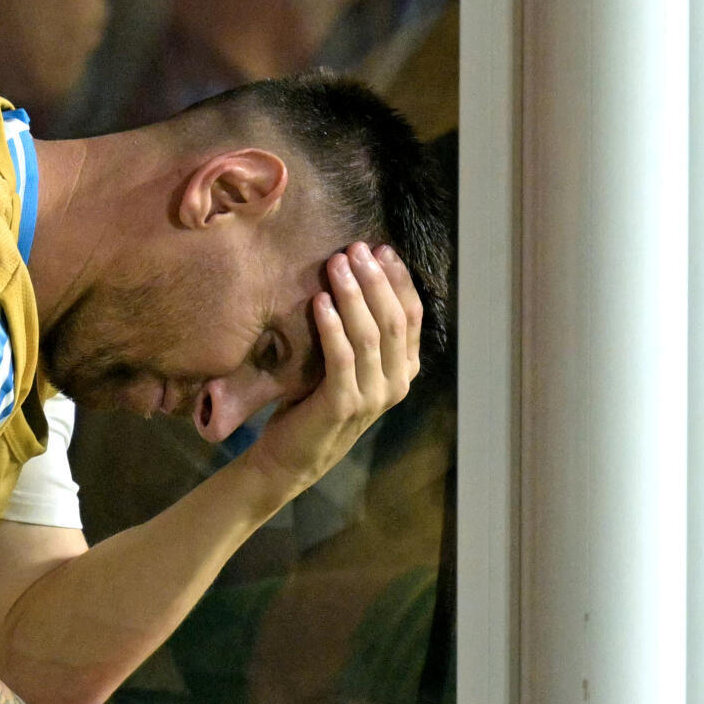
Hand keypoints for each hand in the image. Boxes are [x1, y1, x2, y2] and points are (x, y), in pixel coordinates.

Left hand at [242, 243, 422, 496]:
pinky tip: (320, 301)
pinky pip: (342, 357)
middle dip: (375, 279)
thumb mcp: (347, 363)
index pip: (412, 315)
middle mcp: (396, 384)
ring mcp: (373, 397)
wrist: (292, 455)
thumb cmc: (315, 400)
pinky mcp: (344, 405)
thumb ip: (361, 331)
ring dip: (353, 294)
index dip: (398, 279)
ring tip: (336, 264)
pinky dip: (332, 326)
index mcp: (404, 370)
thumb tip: (357, 269)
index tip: (380, 248)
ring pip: (370, 334)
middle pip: (393, 319)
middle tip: (355, 248)